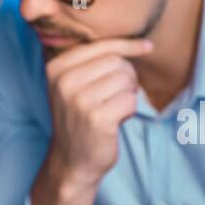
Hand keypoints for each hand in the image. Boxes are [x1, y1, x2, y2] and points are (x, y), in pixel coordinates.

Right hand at [42, 37, 152, 188]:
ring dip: (128, 95)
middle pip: (117, 62)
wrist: (72, 161)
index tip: (148, 46)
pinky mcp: (97, 118)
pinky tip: (116, 120)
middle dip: (127, 77)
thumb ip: (96, 61)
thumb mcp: (76, 84)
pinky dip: (130, 110)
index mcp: (57, 67)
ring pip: (126, 81)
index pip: (102, 46)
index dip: (128, 46)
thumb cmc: (81, 118)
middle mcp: (65, 81)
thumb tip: (142, 43)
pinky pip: (130, 101)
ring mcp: (79, 100)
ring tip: (113, 109)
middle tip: (117, 96)